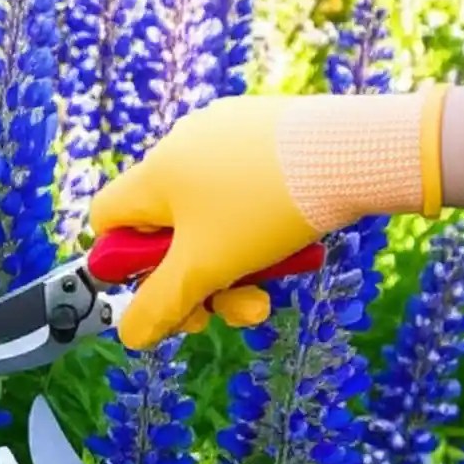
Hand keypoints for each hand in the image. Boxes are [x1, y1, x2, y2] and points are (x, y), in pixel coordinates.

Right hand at [91, 90, 444, 349]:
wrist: (356, 152)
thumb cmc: (268, 210)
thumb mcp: (206, 270)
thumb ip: (160, 306)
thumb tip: (130, 334)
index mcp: (155, 174)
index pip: (107, 222)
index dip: (125, 264)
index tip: (166, 288)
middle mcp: (182, 145)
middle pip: (167, 231)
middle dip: (196, 280)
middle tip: (227, 308)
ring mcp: (226, 133)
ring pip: (211, 217)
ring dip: (234, 264)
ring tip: (269, 292)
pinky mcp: (265, 130)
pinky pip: (245, 191)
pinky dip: (259, 226)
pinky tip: (291, 244)